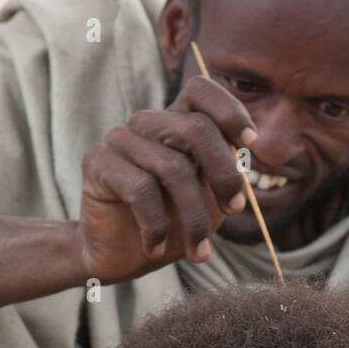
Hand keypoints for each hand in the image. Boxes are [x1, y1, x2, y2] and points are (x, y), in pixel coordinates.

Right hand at [75, 75, 256, 285]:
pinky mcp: (97, 162)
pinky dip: (157, 227)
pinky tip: (155, 248)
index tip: (251, 146)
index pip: (200, 91)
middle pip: (196, 129)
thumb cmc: (170, 225)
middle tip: (234, 211)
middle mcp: (147, 124)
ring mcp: (120, 139)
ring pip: (172, 168)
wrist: (119, 256)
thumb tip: (248, 158)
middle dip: (224, 175)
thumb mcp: (209, 200)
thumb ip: (227, 174)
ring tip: (200, 252)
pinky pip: (141, 190)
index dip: (230, 111)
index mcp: (175, 123)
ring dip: (194, 218)